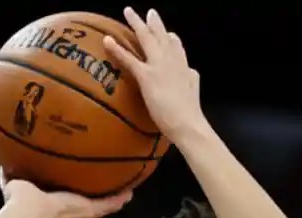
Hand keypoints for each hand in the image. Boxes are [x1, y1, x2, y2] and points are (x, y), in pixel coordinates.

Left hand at [0, 168, 131, 217]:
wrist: (28, 213)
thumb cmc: (17, 201)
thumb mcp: (14, 181)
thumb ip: (11, 170)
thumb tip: (4, 160)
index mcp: (52, 206)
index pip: (65, 200)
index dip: (72, 195)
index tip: (79, 188)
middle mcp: (68, 212)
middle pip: (87, 205)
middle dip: (96, 198)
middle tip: (108, 189)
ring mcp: (80, 213)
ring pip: (100, 206)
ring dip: (113, 200)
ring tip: (126, 192)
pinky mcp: (88, 210)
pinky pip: (107, 205)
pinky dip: (118, 199)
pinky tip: (129, 193)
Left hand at [103, 8, 204, 140]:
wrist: (187, 122)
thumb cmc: (190, 112)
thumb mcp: (194, 90)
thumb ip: (191, 78)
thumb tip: (192, 71)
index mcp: (184, 67)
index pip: (177, 47)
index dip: (172, 39)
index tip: (169, 33)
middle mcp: (172, 61)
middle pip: (162, 37)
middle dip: (155, 23)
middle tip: (149, 12)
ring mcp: (158, 66)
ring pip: (146, 39)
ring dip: (136, 24)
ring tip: (128, 11)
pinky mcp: (146, 76)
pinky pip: (129, 59)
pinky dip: (117, 48)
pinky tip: (107, 40)